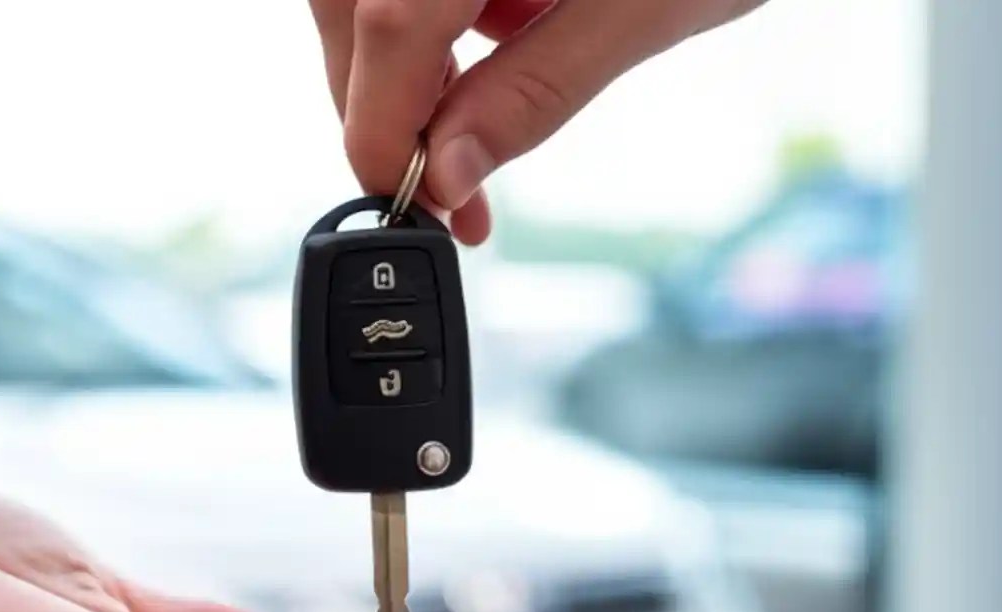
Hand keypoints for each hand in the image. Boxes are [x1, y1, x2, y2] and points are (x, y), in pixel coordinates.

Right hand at [309, 0, 767, 243]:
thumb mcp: (652, 3)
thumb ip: (538, 88)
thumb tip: (448, 172)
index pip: (388, 23)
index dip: (382, 129)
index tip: (415, 201)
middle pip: (350, 7)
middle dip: (385, 105)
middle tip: (444, 180)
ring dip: (404, 66)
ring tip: (481, 104)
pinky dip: (430, 20)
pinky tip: (496, 32)